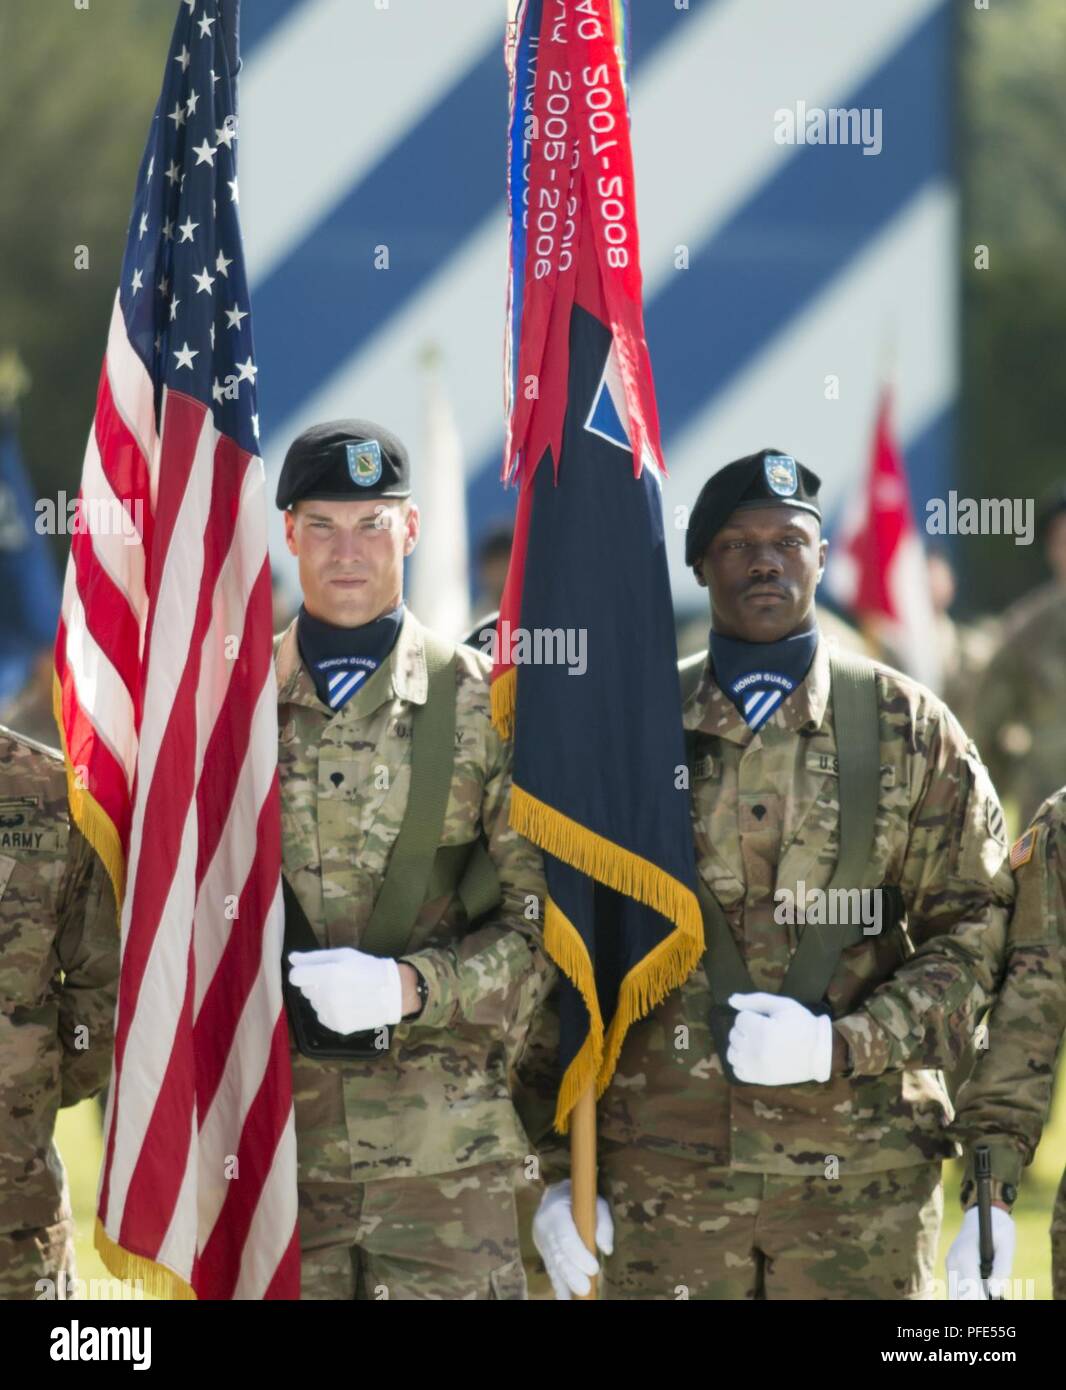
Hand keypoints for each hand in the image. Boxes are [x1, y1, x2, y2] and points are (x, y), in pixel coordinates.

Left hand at [288, 947, 401, 1033]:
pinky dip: (331, 1010)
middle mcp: (327, 996)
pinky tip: (347, 1004)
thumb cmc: (367, 968)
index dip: (303, 973)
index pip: (295, 977)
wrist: (393, 993)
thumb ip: (314, 957)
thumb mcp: (343, 955)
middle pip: (306, 990)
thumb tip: (291, 958)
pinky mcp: (337, 1026)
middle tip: (338, 980)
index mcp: (328, 974)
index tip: (314, 971)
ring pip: (314, 1004)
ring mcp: (332, 1013)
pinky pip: (323, 1016)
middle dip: (317, 984)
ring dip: (324, 998)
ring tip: (345, 992)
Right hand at [532, 1180, 613, 1300]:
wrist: (553, 1195)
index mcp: (556, 1211)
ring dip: (564, 1285)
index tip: (593, 1268)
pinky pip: (550, 1270)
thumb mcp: (596, 1202)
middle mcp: (544, 1228)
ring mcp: (541, 1241)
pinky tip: (565, 1298)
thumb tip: (606, 1249)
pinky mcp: (542, 1252)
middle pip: (557, 1255)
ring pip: (552, 1266)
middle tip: (585, 1289)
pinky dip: (558, 1286)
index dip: (578, 1254)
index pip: (565, 1236)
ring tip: (576, 1299)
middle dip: (571, 1275)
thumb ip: (603, 1223)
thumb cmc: (580, 1198)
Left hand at [726, 991, 832, 1084]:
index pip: (740, 1019)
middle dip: (746, 1030)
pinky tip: (754, 1058)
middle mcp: (755, 1050)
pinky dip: (742, 1063)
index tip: (766, 1021)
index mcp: (762, 1030)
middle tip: (763, 1032)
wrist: (819, 1053)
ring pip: (731, 1053)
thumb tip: (730, 1000)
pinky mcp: (758, 1079)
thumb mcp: (783, 1005)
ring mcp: (755, 1067)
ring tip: (756, 1044)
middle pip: (734, 1034)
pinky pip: (737, 1070)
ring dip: (741, 1046)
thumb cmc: (802, 1025)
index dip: (752, 1016)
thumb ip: (755, 1000)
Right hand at [946, 1206, 1014, 1298]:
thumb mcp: (1007, 1246)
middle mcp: (953, 1260)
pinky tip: (980, 1287)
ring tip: (986, 1290)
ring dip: (971, 1293)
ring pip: (957, 1291)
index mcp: (966, 1256)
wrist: (981, 1212)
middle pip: (961, 1293)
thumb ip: (1002, 1268)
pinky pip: (957, 1285)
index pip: (971, 1289)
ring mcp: (950, 1262)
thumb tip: (994, 1290)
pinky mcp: (951, 1264)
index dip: (982, 1298)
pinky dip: (967, 1289)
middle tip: (991, 1295)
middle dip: (976, 1296)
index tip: (992, 1298)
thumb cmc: (998, 1228)